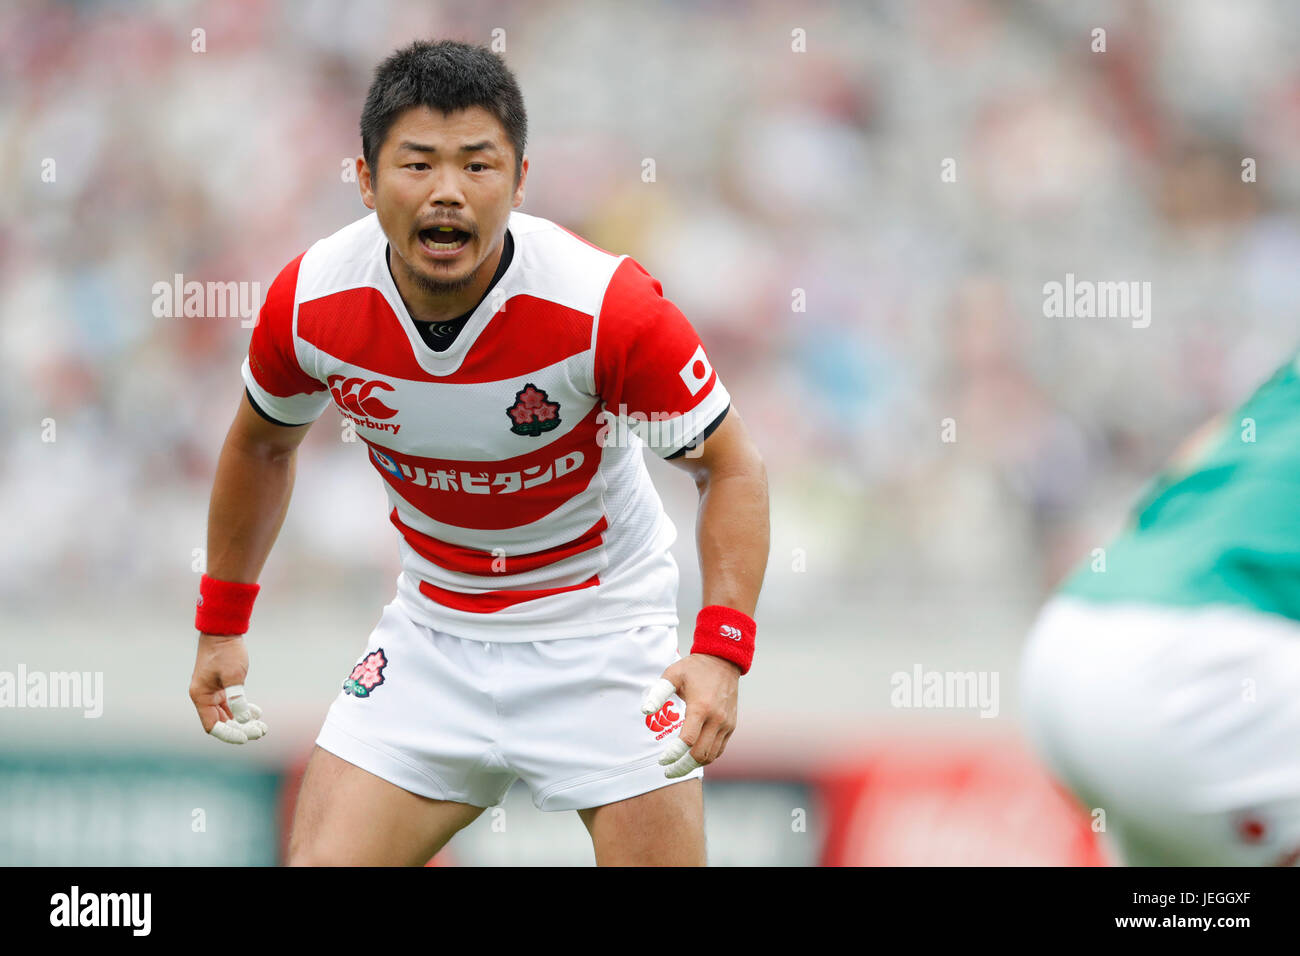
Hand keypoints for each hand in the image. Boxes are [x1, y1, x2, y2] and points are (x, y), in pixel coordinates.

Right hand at [189, 633, 267, 743]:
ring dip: (243, 722)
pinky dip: (243, 710)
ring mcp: (213, 692)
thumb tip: (244, 720)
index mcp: (201, 696)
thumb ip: (237, 699)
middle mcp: (204, 697)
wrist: (224, 631)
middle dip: (240, 729)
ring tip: (262, 727)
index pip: (213, 725)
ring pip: (227, 715)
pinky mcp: (222, 686)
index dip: (229, 734)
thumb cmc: (226, 652)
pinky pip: (231, 705)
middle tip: (260, 731)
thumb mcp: (234, 675)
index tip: (247, 737)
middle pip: (221, 723)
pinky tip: (257, 713)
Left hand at [641, 653, 739, 777]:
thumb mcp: (673, 674)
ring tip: (679, 767)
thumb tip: (645, 711)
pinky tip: (693, 757)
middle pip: (699, 754)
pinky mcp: (731, 725)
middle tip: (668, 771)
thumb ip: (658, 693)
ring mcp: (726, 724)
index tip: (662, 761)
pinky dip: (706, 757)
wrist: (723, 661)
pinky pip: (719, 749)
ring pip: (711, 755)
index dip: (673, 755)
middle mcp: (716, 719)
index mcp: (701, 707)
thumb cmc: (694, 668)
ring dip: (694, 765)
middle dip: (682, 767)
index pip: (687, 741)